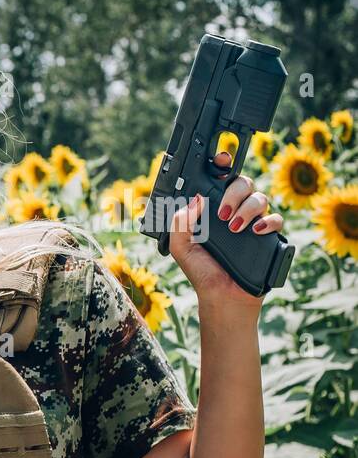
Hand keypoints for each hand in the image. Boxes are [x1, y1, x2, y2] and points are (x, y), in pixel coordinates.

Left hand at [167, 149, 284, 311]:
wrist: (223, 297)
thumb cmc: (202, 271)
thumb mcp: (181, 247)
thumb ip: (181, 222)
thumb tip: (194, 199)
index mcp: (213, 210)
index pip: (220, 181)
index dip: (222, 166)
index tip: (221, 160)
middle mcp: (234, 212)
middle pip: (243, 183)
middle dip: (234, 191)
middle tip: (222, 212)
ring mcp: (253, 222)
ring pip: (260, 197)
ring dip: (247, 208)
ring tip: (233, 226)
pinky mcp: (268, 236)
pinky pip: (276, 219)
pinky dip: (268, 222)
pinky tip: (255, 231)